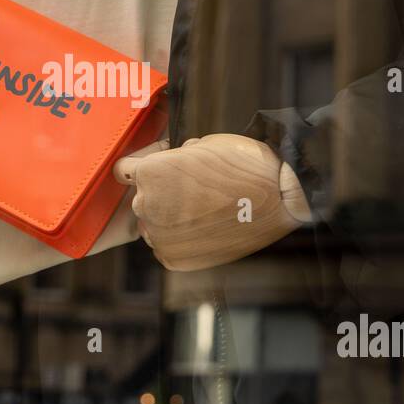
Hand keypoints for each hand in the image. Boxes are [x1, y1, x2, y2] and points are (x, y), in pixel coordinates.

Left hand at [113, 134, 310, 271]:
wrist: (280, 199)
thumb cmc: (244, 165)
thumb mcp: (203, 145)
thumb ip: (176, 156)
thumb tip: (173, 159)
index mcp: (149, 173)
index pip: (124, 171)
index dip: (141, 169)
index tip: (158, 173)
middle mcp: (146, 206)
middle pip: (141, 199)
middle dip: (160, 195)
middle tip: (193, 193)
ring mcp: (159, 236)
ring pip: (154, 225)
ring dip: (170, 220)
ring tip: (204, 213)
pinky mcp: (174, 259)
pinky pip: (167, 247)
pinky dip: (181, 241)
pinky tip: (206, 230)